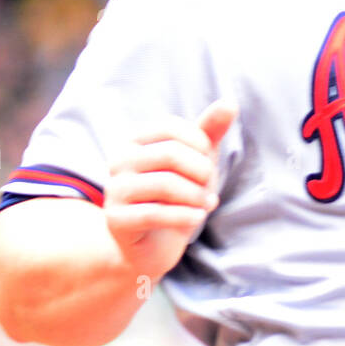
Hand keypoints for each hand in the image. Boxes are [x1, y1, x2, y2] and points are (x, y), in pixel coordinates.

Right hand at [104, 99, 237, 279]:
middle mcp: (118, 160)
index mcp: (135, 140)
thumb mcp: (197, 159)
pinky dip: (187, 216)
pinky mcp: (117, 220)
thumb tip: (229, 102)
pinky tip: (196, 217)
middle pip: (170, 154)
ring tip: (205, 203)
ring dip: (197, 197)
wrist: (153, 243)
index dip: (200, 143)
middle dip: (201, 172)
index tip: (207, 161)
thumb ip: (209, 131)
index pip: (171, 127)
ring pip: (165, 185)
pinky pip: (156, 214)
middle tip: (208, 187)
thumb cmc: (178, 194)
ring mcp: (114, 190)